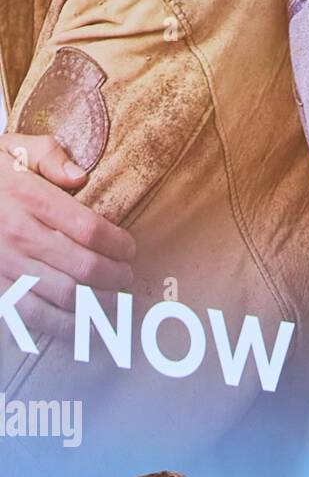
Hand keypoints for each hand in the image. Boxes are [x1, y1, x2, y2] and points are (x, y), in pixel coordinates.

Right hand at [0, 134, 134, 340]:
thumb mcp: (12, 149)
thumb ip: (48, 155)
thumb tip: (80, 176)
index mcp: (27, 197)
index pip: (89, 228)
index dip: (119, 244)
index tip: (129, 249)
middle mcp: (18, 233)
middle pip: (85, 266)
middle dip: (116, 276)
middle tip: (126, 277)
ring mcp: (6, 264)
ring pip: (68, 296)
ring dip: (100, 303)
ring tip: (114, 299)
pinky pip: (38, 316)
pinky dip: (68, 327)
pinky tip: (87, 325)